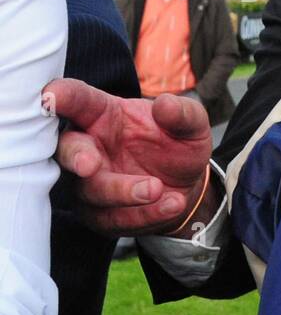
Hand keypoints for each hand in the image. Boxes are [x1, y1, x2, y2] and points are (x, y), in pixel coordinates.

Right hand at [44, 79, 212, 234]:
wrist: (187, 186)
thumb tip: (166, 105)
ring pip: (91, 191)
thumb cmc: (176, 146)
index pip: (79, 100)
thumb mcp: (192, 126)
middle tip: (88, 165)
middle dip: (76, 157)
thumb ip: (182, 114)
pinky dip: (144, 214)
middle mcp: (88, 146)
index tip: (53, 95)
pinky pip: (114, 219)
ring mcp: (88, 183)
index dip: (64, 96)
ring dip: (123, 192)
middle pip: (68, 150)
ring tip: (157, 188)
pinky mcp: (100, 214)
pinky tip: (172, 204)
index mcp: (102, 114)